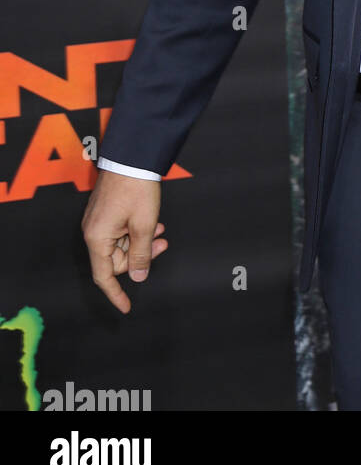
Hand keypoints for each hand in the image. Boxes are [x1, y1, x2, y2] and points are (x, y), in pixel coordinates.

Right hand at [82, 170, 167, 312]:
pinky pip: (119, 230)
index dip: (116, 294)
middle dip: (140, 256)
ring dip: (141, 241)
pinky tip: (153, 222)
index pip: (104, 276)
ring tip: (161, 231)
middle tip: (163, 244)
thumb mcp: (144, 225)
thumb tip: (137, 277)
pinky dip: (136, 231)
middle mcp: (93, 231)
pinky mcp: (104, 210)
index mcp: (97, 238)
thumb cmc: (137, 189)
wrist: (132, 156)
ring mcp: (98, 220)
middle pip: (115, 259)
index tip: (127, 307)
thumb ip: (141, 254)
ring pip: (120, 244)